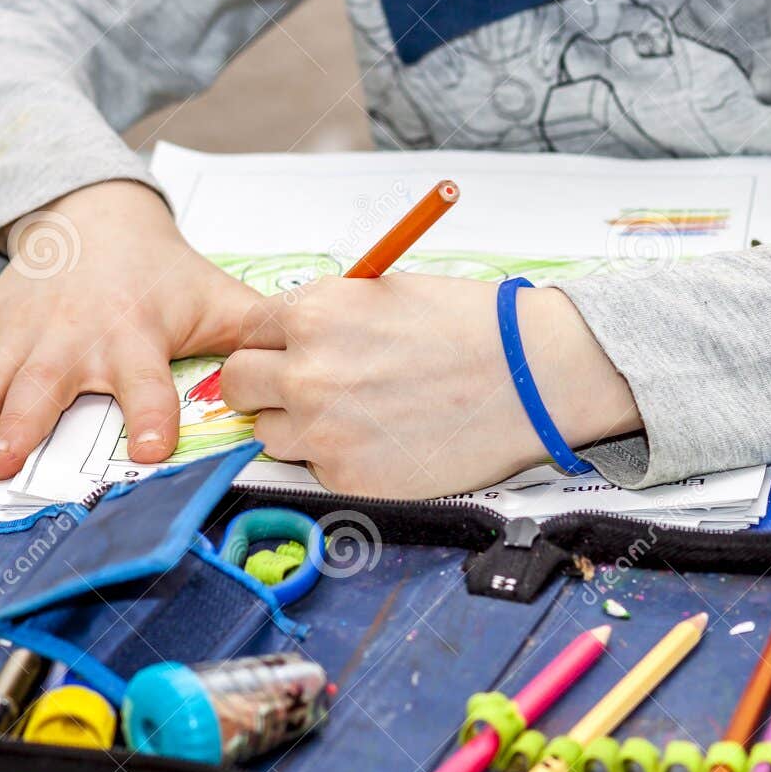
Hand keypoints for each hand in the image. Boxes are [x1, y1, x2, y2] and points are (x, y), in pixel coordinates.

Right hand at [0, 180, 260, 479]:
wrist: (94, 217)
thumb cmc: (158, 272)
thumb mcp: (215, 298)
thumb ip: (262, 335)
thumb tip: (320, 351)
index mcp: (134, 341)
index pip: (147, 386)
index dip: (149, 417)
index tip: (148, 449)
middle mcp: (73, 344)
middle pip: (48, 391)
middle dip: (25, 427)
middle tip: (3, 465)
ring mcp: (21, 340)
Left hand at [216, 273, 641, 497]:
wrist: (532, 376)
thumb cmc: (472, 327)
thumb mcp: (385, 292)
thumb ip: (328, 313)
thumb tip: (291, 334)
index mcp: (313, 314)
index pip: (246, 333)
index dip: (270, 343)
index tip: (288, 353)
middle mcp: (306, 373)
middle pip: (238, 385)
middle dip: (265, 386)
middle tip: (307, 388)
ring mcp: (324, 431)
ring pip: (268, 435)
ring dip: (297, 427)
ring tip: (352, 417)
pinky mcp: (349, 478)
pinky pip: (315, 470)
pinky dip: (339, 459)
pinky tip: (383, 440)